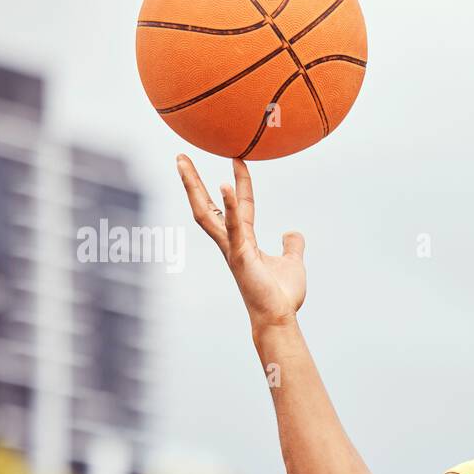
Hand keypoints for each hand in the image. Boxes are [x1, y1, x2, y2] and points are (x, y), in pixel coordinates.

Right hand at [177, 154, 305, 334]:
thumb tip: (292, 232)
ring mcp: (233, 249)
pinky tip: (226, 185)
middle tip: (181, 156)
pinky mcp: (240, 256)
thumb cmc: (282, 295)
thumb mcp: (292, 262)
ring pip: (207, 213)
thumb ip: (292, 246)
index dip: (239, 181)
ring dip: (194, 187)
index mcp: (244, 241)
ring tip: (184, 162)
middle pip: (207, 206)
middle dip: (192, 182)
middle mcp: (232, 242)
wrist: (279, 317)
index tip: (238, 157)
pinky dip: (230, 206)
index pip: (239, 205)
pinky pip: (234, 226)